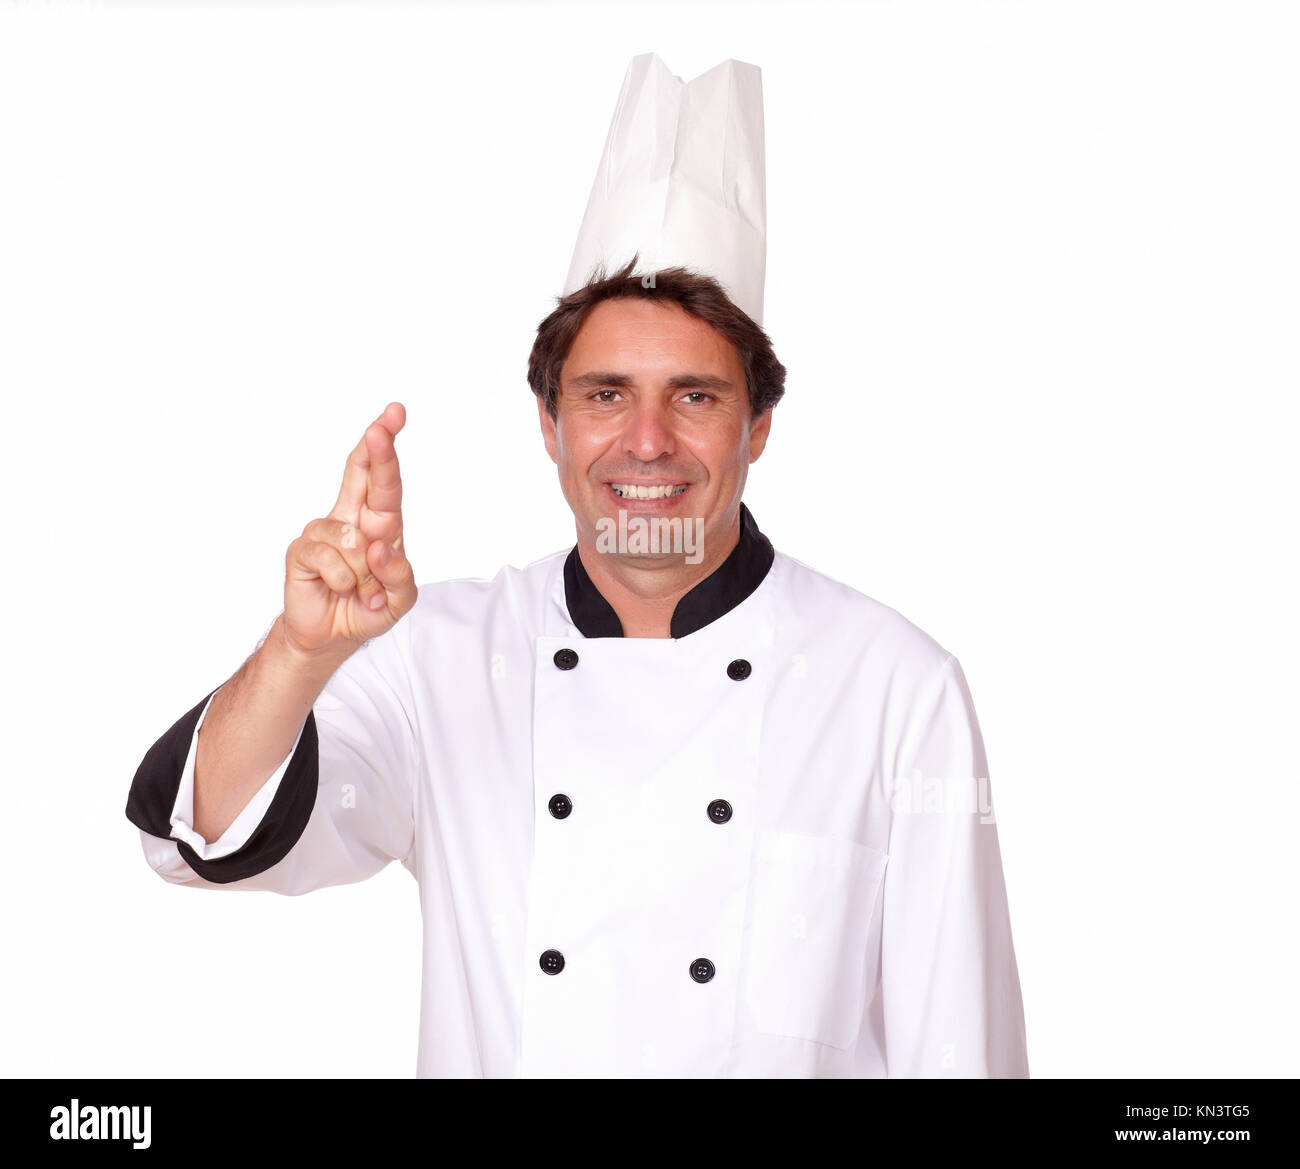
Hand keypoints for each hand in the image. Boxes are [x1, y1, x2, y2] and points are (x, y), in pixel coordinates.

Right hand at [281, 402, 416, 658]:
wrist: (330, 638)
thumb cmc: (367, 609)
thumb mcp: (400, 600)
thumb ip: (401, 576)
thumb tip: (381, 546)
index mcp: (379, 523)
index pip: (383, 481)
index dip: (386, 449)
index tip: (393, 416)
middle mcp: (351, 519)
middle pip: (360, 476)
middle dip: (374, 451)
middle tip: (382, 427)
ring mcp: (323, 532)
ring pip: (351, 539)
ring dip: (363, 574)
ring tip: (359, 589)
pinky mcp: (302, 550)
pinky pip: (329, 557)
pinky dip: (343, 580)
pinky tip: (338, 587)